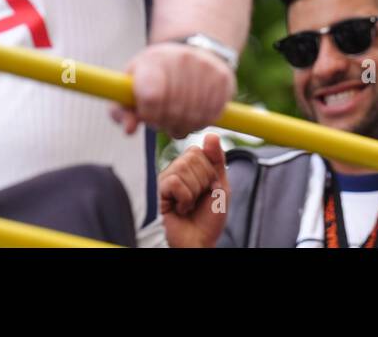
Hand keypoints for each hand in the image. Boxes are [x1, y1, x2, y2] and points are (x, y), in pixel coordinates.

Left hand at [110, 43, 235, 138]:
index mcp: (153, 61)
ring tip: (176, 117)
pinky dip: (200, 122)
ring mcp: (206, 69)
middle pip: (173, 111)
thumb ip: (122, 110)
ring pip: (193, 117)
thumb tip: (130, 130)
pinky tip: (193, 113)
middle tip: (162, 118)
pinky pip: (212, 116)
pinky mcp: (224, 79)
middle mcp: (182, 60)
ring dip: (182, 125)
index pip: (151, 97)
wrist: (191, 49)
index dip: (148, 114)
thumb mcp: (131, 85)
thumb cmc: (155, 73)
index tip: (146, 113)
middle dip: (164, 123)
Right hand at [159, 133, 229, 247]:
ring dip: (193, 191)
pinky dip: (183, 198)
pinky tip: (179, 209)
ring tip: (188, 205)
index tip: (209, 188)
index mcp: (190, 167)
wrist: (198, 242)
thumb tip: (211, 135)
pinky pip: (174, 182)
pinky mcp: (156, 192)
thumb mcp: (220, 186)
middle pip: (192, 156)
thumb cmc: (208, 219)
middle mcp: (175, 170)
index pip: (200, 150)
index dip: (210, 171)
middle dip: (203, 181)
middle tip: (198, 198)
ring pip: (183, 168)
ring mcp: (165, 180)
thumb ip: (217, 160)